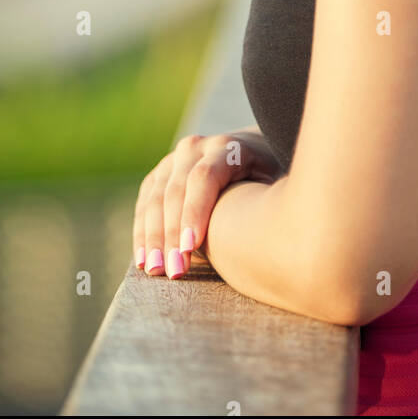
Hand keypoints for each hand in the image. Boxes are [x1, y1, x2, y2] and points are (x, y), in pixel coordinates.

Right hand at [133, 128, 283, 278]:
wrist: (253, 153)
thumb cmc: (268, 179)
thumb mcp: (274, 183)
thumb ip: (265, 200)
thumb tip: (264, 234)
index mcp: (228, 147)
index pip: (204, 178)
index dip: (195, 212)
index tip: (191, 248)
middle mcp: (196, 148)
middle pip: (176, 192)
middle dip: (172, 235)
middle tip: (173, 271)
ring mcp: (174, 160)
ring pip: (155, 199)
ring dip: (152, 238)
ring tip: (155, 271)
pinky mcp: (160, 175)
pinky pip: (146, 204)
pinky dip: (143, 233)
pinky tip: (143, 260)